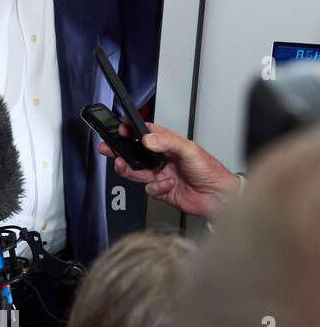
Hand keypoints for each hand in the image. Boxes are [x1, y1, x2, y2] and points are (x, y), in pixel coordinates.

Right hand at [98, 121, 239, 217]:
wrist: (218, 197)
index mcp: (169, 145)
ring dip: (129, 169)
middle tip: (108, 148)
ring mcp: (161, 174)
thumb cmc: (210, 171)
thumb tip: (148, 139)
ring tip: (123, 165)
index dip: (132, 131)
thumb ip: (168, 142)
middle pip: (135, 153)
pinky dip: (157, 188)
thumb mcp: (189, 150)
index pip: (146, 133)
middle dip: (120, 150)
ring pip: (136, 171)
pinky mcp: (161, 190)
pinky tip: (168, 185)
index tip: (121, 129)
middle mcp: (162, 159)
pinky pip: (149, 189)